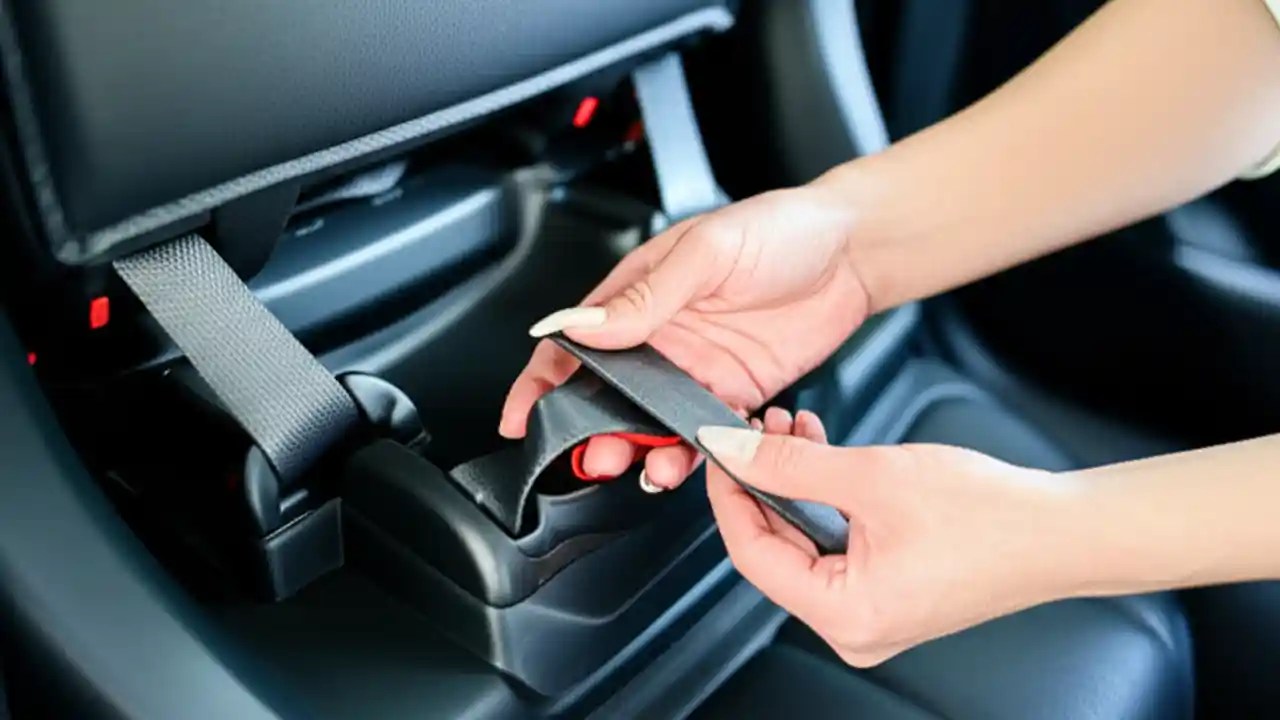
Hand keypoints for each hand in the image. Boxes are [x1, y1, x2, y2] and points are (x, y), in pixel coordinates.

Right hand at [500, 184, 868, 488]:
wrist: (853, 251)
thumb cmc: (781, 229)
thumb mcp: (707, 251)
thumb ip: (647, 296)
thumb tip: (585, 325)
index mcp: (639, 295)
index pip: (574, 342)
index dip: (540, 380)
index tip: (520, 416)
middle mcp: (661, 336)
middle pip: (606, 394)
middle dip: (590, 432)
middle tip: (597, 457)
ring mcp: (697, 368)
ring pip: (651, 422)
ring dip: (642, 451)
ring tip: (647, 468)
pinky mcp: (735, 392)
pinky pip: (702, 432)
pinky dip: (693, 454)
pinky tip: (694, 460)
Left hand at [699, 409, 1087, 666]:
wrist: (1059, 531)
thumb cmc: (989, 516)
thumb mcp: (872, 476)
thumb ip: (792, 465)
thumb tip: (734, 453)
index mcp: (845, 615)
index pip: (752, 553)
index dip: (728, 494)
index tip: (718, 448)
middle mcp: (853, 627)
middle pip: (775, 548)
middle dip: (764, 481)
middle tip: (758, 428)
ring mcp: (871, 613)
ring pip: (804, 541)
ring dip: (794, 483)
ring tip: (793, 431)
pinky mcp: (887, 593)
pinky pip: (834, 545)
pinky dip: (824, 500)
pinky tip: (821, 456)